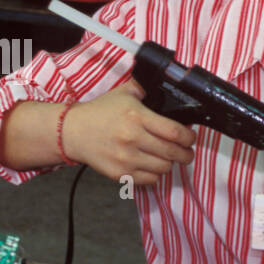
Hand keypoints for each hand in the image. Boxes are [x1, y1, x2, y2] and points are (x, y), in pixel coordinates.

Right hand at [62, 80, 195, 185]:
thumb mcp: (124, 93)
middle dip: (186, 153)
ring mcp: (126, 158)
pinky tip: (152, 165)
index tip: (190, 137)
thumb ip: (146, 87)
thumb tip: (169, 83)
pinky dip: (155, 174)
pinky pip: (150, 180)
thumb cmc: (100, 112)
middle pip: (173, 153)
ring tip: (167, 157)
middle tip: (186, 151)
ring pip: (164, 168)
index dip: (188, 137)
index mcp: (136, 117)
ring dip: (170, 163)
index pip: (174, 132)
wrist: (73, 131)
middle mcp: (132, 139)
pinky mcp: (120, 174)